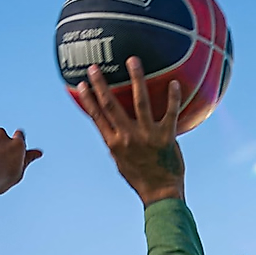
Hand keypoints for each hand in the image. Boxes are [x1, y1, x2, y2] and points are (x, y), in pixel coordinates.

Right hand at [75, 57, 183, 206]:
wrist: (161, 194)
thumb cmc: (141, 179)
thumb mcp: (121, 163)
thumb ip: (116, 145)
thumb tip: (110, 131)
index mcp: (114, 143)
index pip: (97, 117)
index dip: (88, 99)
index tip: (81, 83)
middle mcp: (128, 137)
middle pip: (111, 106)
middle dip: (102, 85)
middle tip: (95, 67)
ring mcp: (147, 136)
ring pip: (140, 102)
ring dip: (136, 79)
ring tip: (133, 61)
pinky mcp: (166, 138)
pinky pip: (170, 114)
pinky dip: (172, 98)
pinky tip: (174, 83)